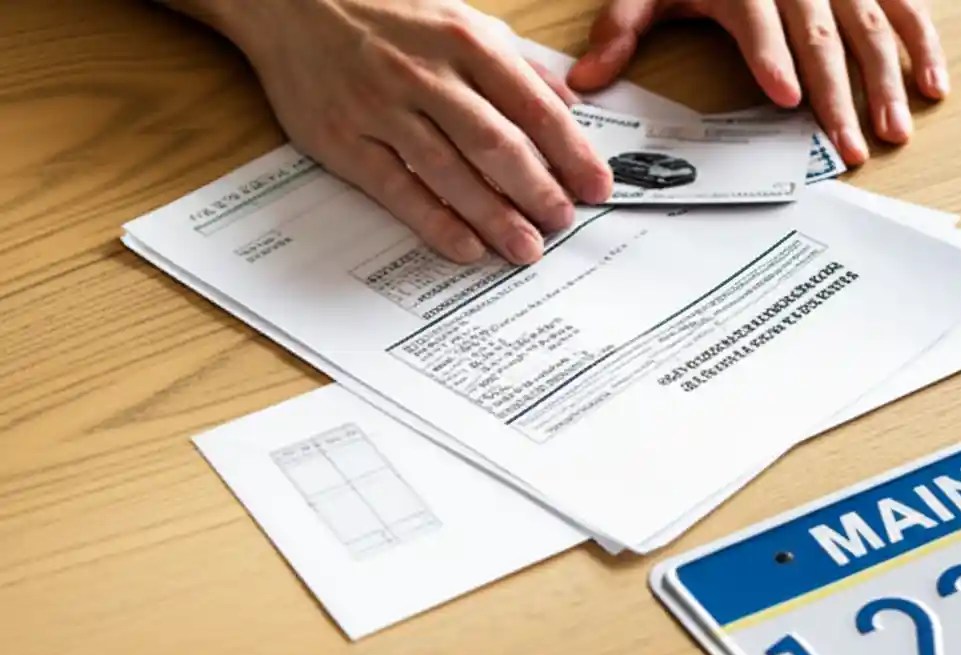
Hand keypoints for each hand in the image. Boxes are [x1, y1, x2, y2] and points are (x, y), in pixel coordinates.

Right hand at [175, 0, 611, 264]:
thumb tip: (568, 102)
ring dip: (494, 217)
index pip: (532, 106)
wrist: (287, 0)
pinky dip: (435, 222)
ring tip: (526, 248)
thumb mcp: (458, 17)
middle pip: (496, 144)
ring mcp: (380, 109)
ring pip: (450, 172)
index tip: (596, 187)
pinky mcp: (342, 140)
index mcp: (464, 41)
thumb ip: (516, 63)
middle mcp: (424, 74)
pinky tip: (467, 247)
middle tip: (563, 223)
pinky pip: (396, 189)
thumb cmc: (385, 11)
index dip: (571, 152)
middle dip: (537, 190)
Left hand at [568, 0, 947, 165]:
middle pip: (821, 34)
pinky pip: (908, 4)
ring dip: (886, 81)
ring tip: (893, 132)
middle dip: (839, 94)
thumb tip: (584, 83)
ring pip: (872, 24)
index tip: (786, 95)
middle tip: (850, 150)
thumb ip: (621, 27)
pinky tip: (935, 86)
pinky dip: (925, 43)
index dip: (772, 55)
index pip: (759, 19)